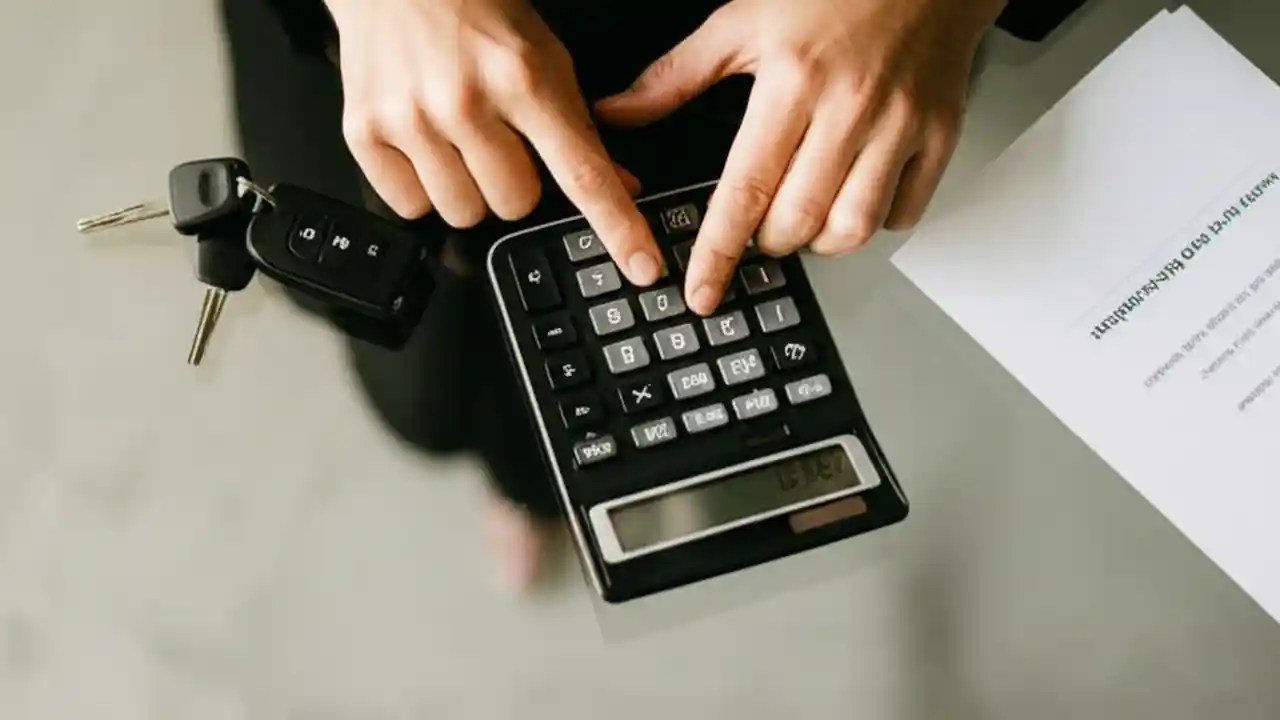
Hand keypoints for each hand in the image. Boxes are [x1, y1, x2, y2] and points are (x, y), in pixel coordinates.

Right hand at [326, 0, 661, 284]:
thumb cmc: (475, 11)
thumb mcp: (545, 57)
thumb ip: (579, 127)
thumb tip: (619, 187)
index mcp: (523, 79)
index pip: (582, 172)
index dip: (618, 226)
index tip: (641, 267)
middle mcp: (464, 102)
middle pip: (516, 206)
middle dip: (515, 182)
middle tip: (500, 140)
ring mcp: (410, 119)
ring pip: (463, 214)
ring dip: (467, 188)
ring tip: (458, 139)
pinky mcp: (363, 131)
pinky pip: (409, 207)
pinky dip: (419, 186)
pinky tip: (422, 143)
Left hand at [596, 0, 1005, 312]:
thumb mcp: (743, 22)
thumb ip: (676, 77)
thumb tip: (617, 113)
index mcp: (793, 83)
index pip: (745, 190)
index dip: (718, 252)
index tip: (702, 291)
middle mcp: (849, 110)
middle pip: (799, 220)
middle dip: (768, 242)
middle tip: (759, 229)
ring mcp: (899, 126)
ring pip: (854, 227)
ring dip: (819, 242)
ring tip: (804, 219)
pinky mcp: (938, 136)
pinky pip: (903, 212)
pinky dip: (874, 224)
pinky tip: (853, 200)